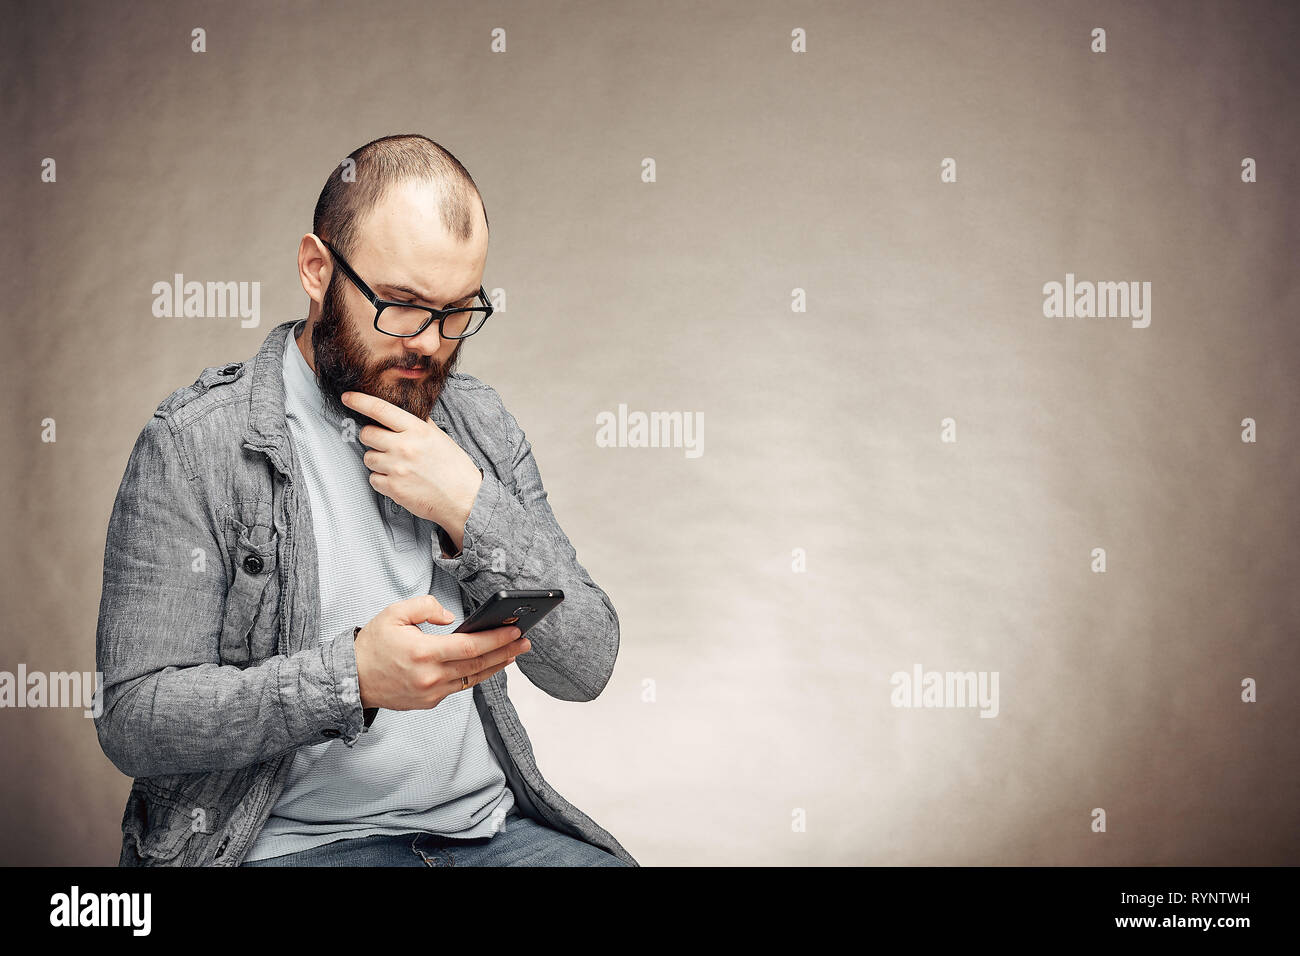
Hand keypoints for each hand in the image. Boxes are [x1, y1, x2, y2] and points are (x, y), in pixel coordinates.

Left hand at [341, 390, 483, 549]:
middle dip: (371, 438)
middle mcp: (404, 446)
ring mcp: (397, 468)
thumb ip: (419, 423)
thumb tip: (403, 410)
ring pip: (368, 458)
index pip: (380, 409)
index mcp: (417, 430)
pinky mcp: (393, 488)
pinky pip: (373, 478)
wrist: (464, 499)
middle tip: (385, 445)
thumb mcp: (439, 437)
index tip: (347, 397)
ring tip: (398, 467)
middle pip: (366, 434)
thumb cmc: (454, 467)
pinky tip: (399, 481)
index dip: (359, 401)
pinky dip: (382, 480)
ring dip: (378, 461)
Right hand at [354, 594, 531, 709]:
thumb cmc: (372, 644)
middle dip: (506, 652)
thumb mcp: (394, 613)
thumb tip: (453, 618)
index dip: (496, 639)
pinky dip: (476, 674)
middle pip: (478, 664)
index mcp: (424, 653)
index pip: (470, 646)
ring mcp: (431, 693)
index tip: (515, 631)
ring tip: (514, 653)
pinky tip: (487, 664)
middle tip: (526, 641)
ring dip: (496, 665)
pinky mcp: (429, 701)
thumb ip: (426, 606)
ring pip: (473, 678)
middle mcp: (431, 677)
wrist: (351, 680)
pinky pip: (459, 686)